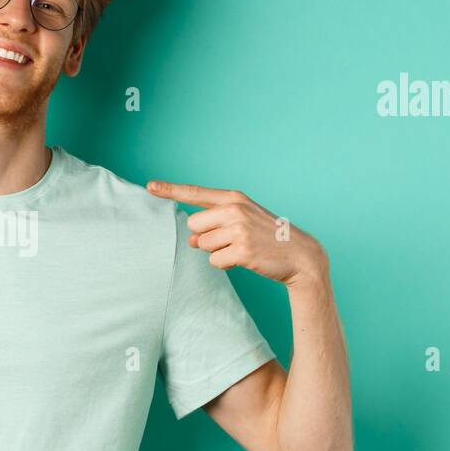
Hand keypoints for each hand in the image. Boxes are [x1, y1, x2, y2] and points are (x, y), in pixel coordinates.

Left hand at [146, 180, 324, 286]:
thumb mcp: (243, 221)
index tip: (150, 186)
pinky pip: (214, 261)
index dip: (170, 190)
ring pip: (202, 245)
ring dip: (216, 251)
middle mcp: (235, 210)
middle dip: (205, 237)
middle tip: (230, 240)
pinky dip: (225, 264)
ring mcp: (239, 229)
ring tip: (240, 248)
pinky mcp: (242, 250)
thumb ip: (214, 224)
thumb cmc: (267, 237)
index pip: (195, 193)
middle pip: (193, 225)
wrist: (299, 255)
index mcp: (234, 198)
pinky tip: (243, 259)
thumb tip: (189, 240)